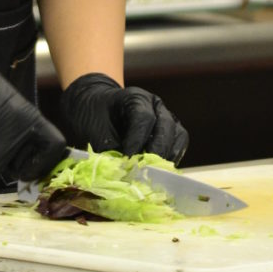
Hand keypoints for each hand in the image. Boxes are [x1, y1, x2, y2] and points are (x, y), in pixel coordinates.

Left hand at [58, 73, 188, 163]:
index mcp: (135, 98)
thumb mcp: (95, 132)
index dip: (137, 140)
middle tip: (145, 170)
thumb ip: (110, 151)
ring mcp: (166, 117)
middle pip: (166, 126)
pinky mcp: (170, 132)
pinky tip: (158, 170)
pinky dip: (171, 158)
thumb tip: (122, 172)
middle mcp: (155, 105)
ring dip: (167, 156)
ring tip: (153, 173)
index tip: (128, 159)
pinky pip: (179, 145)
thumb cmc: (93, 118)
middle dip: (156, 151)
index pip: (144, 118)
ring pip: (178, 135)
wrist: (94, 109)